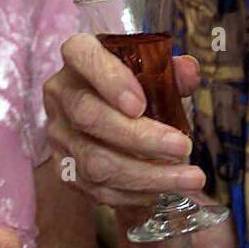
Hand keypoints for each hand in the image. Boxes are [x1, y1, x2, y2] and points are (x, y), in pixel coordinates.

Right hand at [43, 32, 206, 208]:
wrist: (110, 115)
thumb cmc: (136, 86)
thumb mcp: (154, 71)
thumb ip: (172, 71)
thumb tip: (188, 71)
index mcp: (79, 54)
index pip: (83, 56)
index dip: (110, 80)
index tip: (141, 105)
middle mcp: (61, 92)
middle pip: (88, 116)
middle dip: (140, 138)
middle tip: (183, 147)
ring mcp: (59, 133)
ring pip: (94, 162)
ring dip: (147, 175)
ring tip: (189, 178)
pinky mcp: (63, 168)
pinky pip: (95, 189)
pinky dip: (134, 193)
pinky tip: (164, 189)